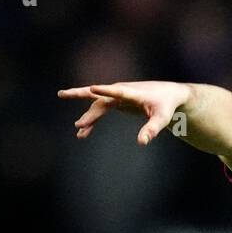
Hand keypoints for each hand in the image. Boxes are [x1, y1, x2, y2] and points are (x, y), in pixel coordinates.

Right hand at [57, 80, 190, 145]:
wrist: (168, 96)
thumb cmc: (166, 106)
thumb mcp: (162, 119)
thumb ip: (152, 129)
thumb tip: (142, 143)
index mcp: (131, 93)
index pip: (116, 91)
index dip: (104, 90)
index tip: (91, 89)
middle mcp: (120, 91)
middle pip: (97, 95)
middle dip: (80, 96)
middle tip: (62, 95)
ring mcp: (116, 95)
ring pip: (96, 104)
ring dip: (87, 117)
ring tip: (79, 131)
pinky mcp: (116, 101)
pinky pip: (99, 110)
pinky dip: (92, 120)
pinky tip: (83, 133)